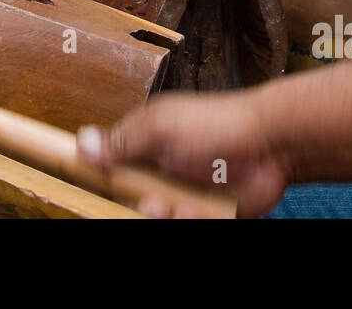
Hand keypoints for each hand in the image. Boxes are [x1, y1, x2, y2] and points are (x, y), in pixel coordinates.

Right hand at [77, 90, 289, 217]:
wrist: (271, 145)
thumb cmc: (214, 125)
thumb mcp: (159, 129)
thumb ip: (121, 141)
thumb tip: (80, 143)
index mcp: (145, 145)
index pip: (110, 170)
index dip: (104, 185)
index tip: (102, 195)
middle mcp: (161, 171)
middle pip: (131, 204)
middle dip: (142, 208)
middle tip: (155, 204)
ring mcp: (184, 193)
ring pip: (158, 218)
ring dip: (169, 217)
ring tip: (186, 209)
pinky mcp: (206, 213)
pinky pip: (186, 225)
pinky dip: (194, 221)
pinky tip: (203, 211)